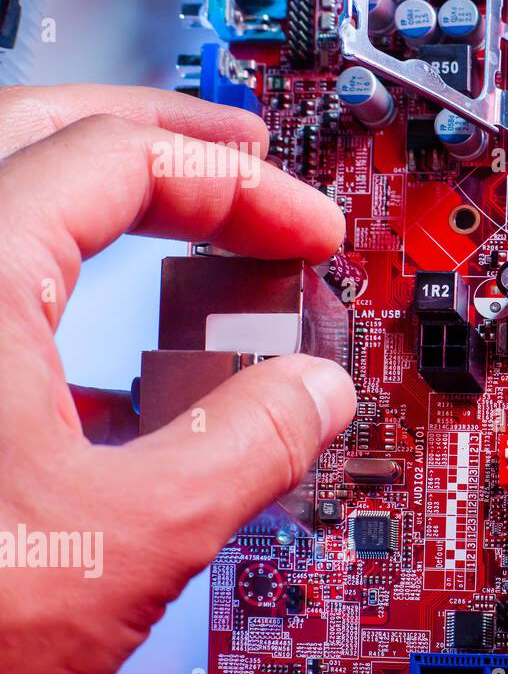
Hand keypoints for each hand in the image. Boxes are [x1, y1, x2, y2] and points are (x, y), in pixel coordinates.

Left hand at [0, 86, 356, 673]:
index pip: (124, 159)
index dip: (240, 185)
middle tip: (244, 158)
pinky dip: (46, 283)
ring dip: (99, 200)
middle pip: (41, 133)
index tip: (307, 230)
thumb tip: (311, 396)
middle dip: (160, 141)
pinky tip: (98, 357)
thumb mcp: (123, 541)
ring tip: (180, 221)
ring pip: (2, 202)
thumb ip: (245, 449)